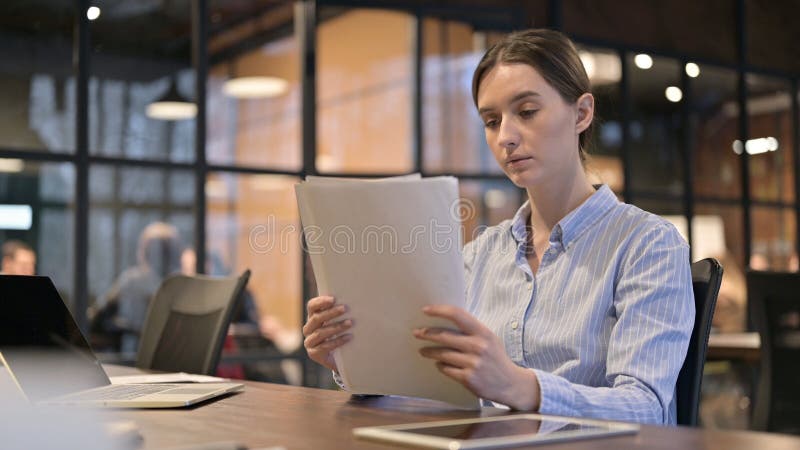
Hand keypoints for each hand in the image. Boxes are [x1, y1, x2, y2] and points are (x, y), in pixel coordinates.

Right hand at [302, 296, 351, 370]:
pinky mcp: (314, 354)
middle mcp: (308, 329)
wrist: (341, 359)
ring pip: (320, 333)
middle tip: (345, 308)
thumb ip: (339, 313)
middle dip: (331, 313)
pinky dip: (337, 341)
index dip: (320, 302)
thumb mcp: (338, 322)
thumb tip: (351, 300)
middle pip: (316, 319)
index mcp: (312, 318)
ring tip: (349, 323)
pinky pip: (324, 347)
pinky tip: (348, 337)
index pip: (311, 306)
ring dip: (336, 327)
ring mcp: (309, 342)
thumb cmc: (341, 336)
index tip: (333, 299)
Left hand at [413, 305, 539, 410]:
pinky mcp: (468, 378)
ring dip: (430, 352)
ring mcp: (473, 363)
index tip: (425, 310)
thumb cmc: (496, 358)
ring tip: (423, 351)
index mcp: (483, 332)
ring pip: (442, 354)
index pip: (457, 315)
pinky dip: (441, 366)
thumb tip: (445, 320)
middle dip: (427, 334)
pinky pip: (446, 369)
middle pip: (444, 336)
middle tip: (417, 333)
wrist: (511, 384)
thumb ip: (471, 331)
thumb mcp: (489, 339)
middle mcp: (478, 346)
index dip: (439, 310)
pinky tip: (439, 365)